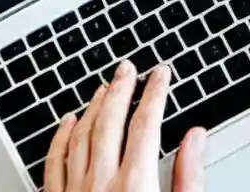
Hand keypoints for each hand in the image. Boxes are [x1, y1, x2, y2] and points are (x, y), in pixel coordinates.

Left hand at [43, 61, 205, 191]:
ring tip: (104, 88)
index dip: (155, 94)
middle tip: (127, 68)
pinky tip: (68, 121)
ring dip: (94, 107)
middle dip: (121, 90)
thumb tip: (195, 138)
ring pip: (81, 136)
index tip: (160, 74)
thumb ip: (189, 177)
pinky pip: (54, 162)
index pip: (146, 125)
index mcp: (136, 185)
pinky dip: (61, 137)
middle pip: (110, 123)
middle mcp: (102, 183)